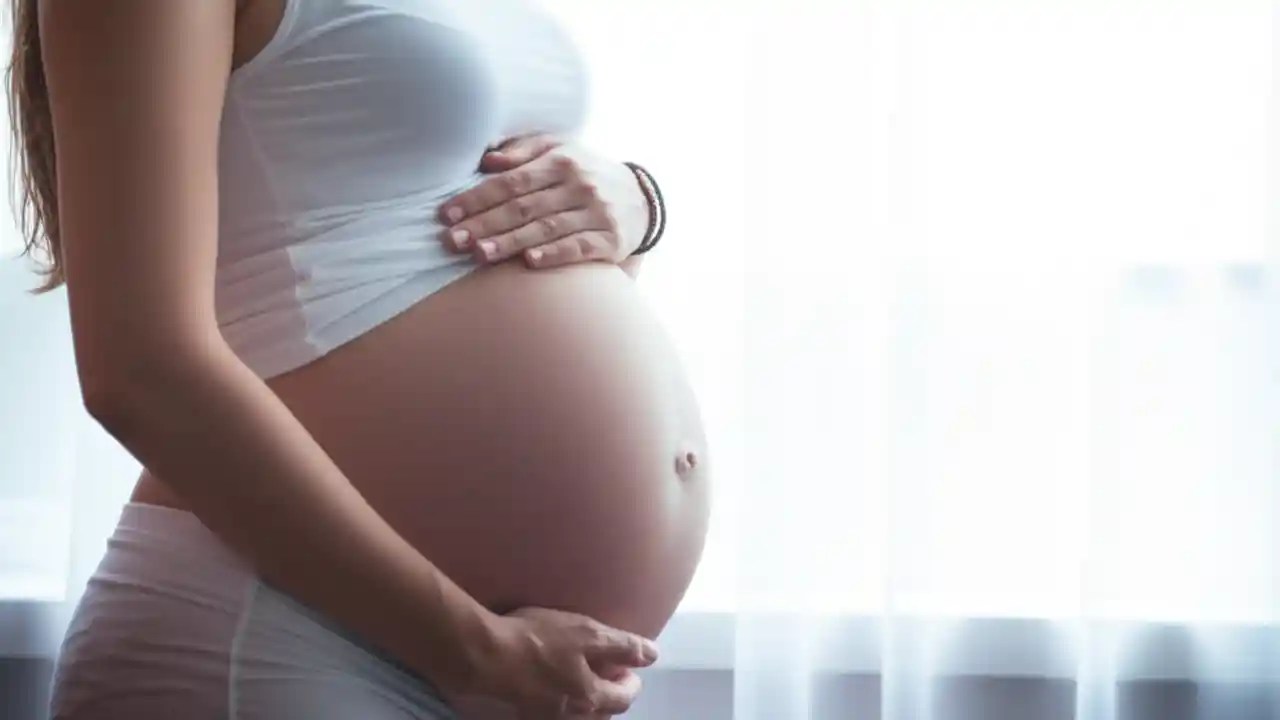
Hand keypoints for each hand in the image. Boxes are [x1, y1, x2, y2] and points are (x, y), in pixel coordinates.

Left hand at [437, 134, 650, 268]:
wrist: (640, 199)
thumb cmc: (586, 174)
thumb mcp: (561, 151)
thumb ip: (524, 151)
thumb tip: (487, 159)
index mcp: (562, 160)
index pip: (512, 181)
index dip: (478, 197)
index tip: (448, 214)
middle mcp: (579, 185)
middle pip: (524, 207)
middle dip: (485, 224)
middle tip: (453, 240)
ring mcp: (596, 213)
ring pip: (546, 229)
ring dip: (510, 243)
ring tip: (479, 254)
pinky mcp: (610, 240)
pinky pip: (577, 248)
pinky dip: (553, 254)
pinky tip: (528, 262)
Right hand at [461, 606, 657, 718]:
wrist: (482, 655)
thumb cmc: (537, 640)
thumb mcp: (586, 633)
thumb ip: (621, 645)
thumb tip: (653, 655)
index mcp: (589, 698)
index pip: (623, 699)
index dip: (632, 683)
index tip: (632, 670)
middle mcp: (569, 717)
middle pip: (600, 715)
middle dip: (610, 698)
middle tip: (611, 677)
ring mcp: (542, 719)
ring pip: (575, 718)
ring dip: (586, 704)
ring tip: (582, 684)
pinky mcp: (520, 716)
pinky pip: (550, 715)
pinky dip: (560, 706)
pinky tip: (551, 688)